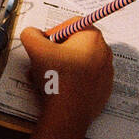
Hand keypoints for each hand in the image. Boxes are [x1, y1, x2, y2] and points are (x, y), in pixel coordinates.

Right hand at [20, 24, 113, 138]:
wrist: (68, 114)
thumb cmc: (56, 77)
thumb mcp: (36, 49)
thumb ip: (31, 34)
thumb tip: (32, 33)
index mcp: (92, 37)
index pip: (71, 24)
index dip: (54, 32)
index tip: (44, 46)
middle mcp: (105, 52)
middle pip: (77, 43)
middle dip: (59, 50)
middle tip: (45, 61)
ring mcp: (107, 72)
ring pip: (81, 61)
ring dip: (65, 65)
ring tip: (50, 77)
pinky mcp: (105, 89)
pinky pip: (87, 78)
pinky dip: (75, 80)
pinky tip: (62, 88)